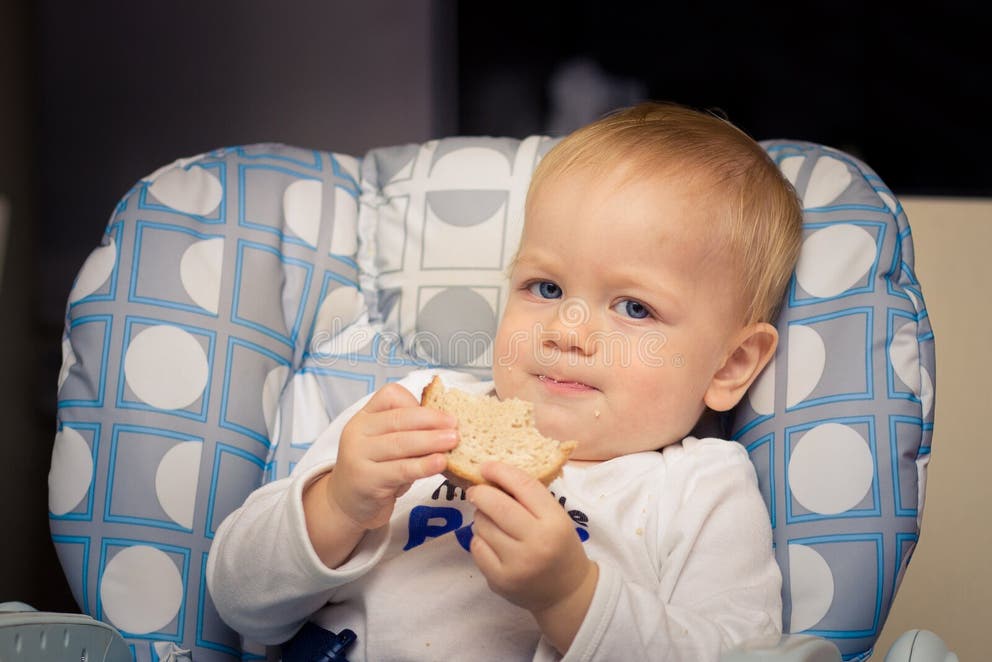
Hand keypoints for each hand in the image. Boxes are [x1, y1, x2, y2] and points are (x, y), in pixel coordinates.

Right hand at [323, 382, 459, 530]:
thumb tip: (448, 426)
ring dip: (430, 441)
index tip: (443, 413)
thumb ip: (409, 433)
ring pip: (399, 443)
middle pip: (398, 419)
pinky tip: (439, 463)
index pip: (390, 396)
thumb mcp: (388, 446)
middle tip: (455, 425)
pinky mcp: (365, 480)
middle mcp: (357, 432)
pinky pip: (400, 470)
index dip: (418, 403)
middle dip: (431, 421)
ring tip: (453, 441)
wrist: (347, 504)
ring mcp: (358, 456)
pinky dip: (423, 465)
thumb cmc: (376, 471)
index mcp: (364, 417)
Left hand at [468, 462, 597, 652]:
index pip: (524, 486)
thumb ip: (530, 498)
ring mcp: (517, 564)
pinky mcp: (500, 580)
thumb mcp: (557, 518)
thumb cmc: (560, 546)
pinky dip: (479, 538)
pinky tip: (490, 540)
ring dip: (481, 517)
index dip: (501, 471)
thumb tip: (493, 474)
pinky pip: (477, 547)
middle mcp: (537, 543)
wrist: (566, 593)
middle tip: (476, 490)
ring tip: (491, 520)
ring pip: (482, 525)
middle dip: (481, 492)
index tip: (487, 466)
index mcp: (555, 522)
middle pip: (497, 505)